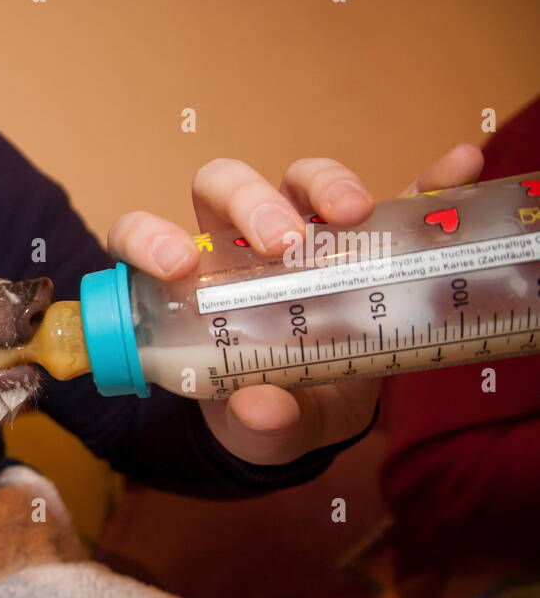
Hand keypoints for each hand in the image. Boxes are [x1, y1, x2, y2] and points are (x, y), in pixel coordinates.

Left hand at [106, 144, 484, 463]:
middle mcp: (238, 245)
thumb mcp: (257, 429)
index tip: (177, 265)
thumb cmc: (268, 410)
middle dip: (251, 200)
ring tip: (354, 214)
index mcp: (190, 284)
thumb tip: (260, 410)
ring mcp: (305, 233)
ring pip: (299, 180)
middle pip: (224, 189)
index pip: (143, 235)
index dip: (148, 237)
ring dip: (325, 184)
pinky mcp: (368, 239)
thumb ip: (253, 423)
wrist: (320, 415)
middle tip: (285, 242)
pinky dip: (426, 181)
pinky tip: (455, 168)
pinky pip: (397, 196)